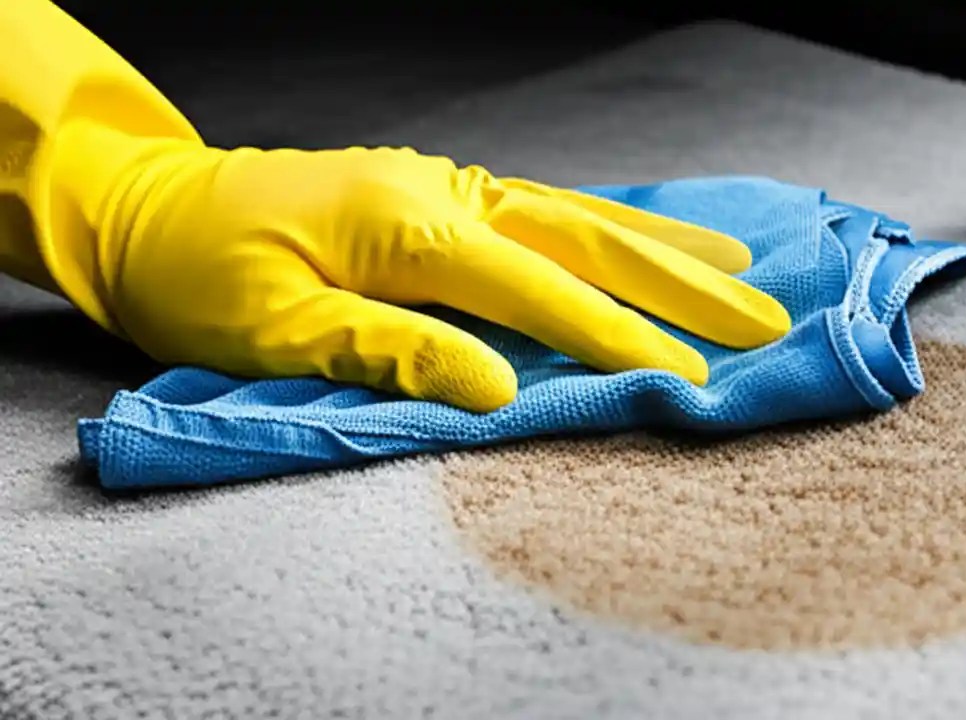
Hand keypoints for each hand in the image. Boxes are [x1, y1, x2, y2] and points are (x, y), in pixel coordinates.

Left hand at [55, 122, 789, 410]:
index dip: (615, 336)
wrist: (149, 208)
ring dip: (665, 244)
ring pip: (579, 214)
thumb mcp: (274, 331)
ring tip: (741, 268)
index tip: (689, 374)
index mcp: (408, 228)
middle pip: (585, 238)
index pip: (535, 290)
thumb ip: (390, 350)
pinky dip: (613, 224)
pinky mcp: (443, 195)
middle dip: (680, 283)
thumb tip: (494, 386)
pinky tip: (653, 238)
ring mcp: (448, 187)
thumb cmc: (202, 276)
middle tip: (763, 316)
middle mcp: (445, 194)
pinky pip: (548, 208)